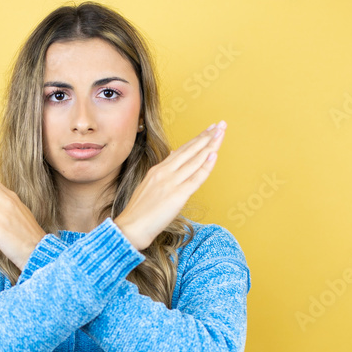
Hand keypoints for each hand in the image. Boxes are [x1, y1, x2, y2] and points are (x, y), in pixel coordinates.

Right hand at [114, 120, 225, 250]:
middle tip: (220, 124)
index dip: (197, 139)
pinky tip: (214, 154)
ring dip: (210, 145)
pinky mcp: (177, 195)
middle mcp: (165, 172)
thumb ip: (162, 173)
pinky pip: (195, 178)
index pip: (182, 150)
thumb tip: (172, 157)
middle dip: (207, 136)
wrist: (130, 227)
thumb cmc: (139, 212)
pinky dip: (206, 166)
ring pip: (195, 160)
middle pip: (190, 150)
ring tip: (221, 132)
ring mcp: (171, 183)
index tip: (209, 130)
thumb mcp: (149, 187)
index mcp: (158, 170)